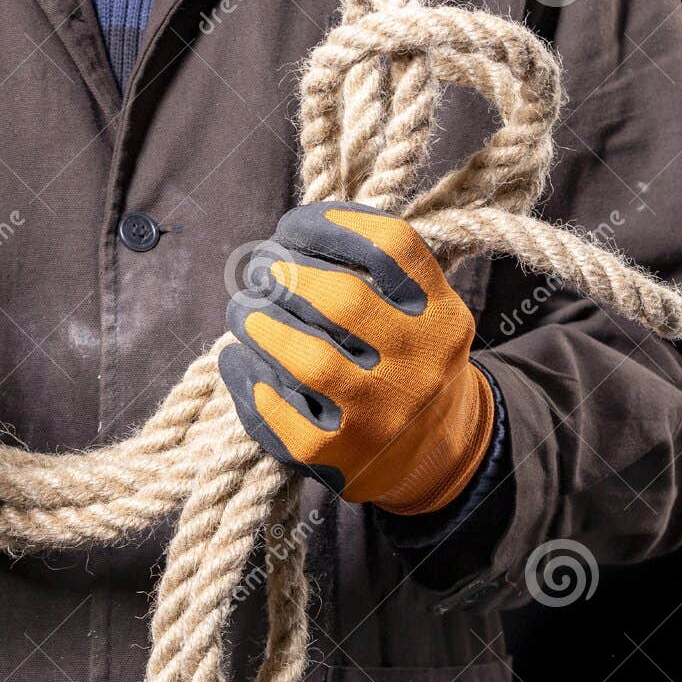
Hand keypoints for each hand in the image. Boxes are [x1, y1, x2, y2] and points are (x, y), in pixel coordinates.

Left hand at [219, 202, 493, 514]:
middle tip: (261, 268)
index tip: (291, 225)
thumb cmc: (407, 364)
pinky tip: (237, 357)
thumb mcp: (418, 313)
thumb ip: (372, 271)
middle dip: (287, 274)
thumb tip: (285, 240)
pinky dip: (246, 374)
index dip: (329, 225)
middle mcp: (420, 368)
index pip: (391, 248)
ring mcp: (379, 417)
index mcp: (443, 319)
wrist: (435, 456)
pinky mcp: (336, 457)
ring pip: (308, 360)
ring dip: (260, 323)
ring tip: (244, 311)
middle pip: (343, 300)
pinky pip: (277, 410)